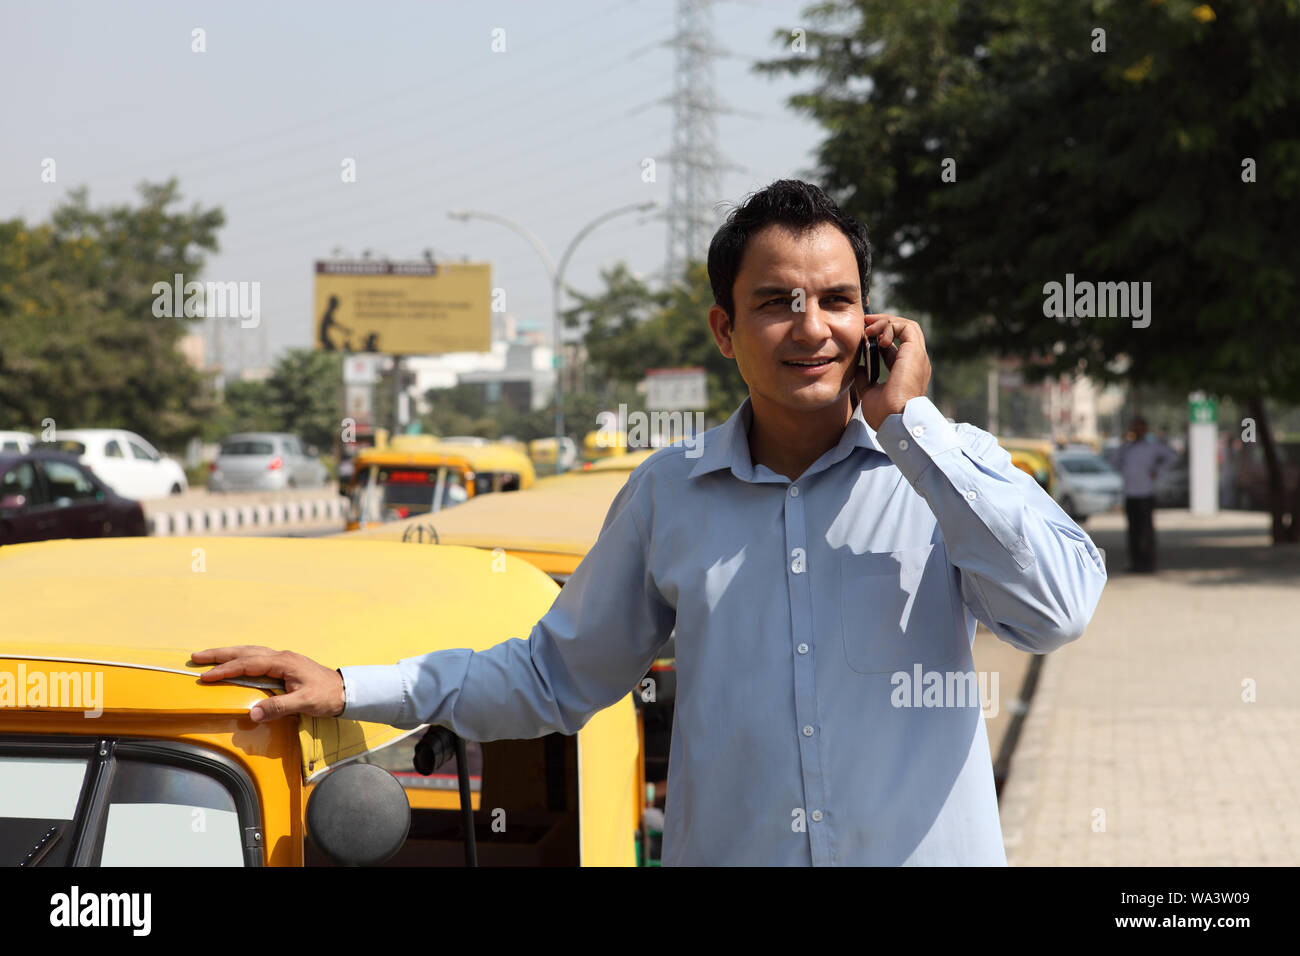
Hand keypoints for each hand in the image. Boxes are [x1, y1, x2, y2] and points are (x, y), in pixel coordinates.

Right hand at [191, 645, 345, 721]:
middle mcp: (281, 657)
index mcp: (283, 662)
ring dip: (228, 654)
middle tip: (196, 656)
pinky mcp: (285, 665)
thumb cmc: (326, 696)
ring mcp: (283, 659)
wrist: (345, 691)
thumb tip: (251, 713)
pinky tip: (235, 662)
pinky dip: (241, 658)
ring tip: (208, 657)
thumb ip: (278, 708)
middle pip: (244, 651)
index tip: (206, 676)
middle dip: (219, 654)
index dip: (225, 670)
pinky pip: (257, 658)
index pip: (248, 664)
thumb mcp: (304, 703)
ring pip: (250, 652)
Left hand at [855, 314, 931, 429]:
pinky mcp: (915, 352)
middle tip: (865, 323)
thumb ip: (865, 379)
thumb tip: (859, 368)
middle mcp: (915, 362)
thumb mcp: (869, 393)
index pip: (896, 347)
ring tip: (869, 329)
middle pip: (904, 332)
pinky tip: (877, 337)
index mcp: (907, 372)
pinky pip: (907, 328)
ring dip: (886, 322)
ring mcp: (917, 357)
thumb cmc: (884, 414)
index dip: (880, 337)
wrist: (894, 420)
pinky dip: (891, 326)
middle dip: (884, 323)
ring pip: (907, 326)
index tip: (863, 335)